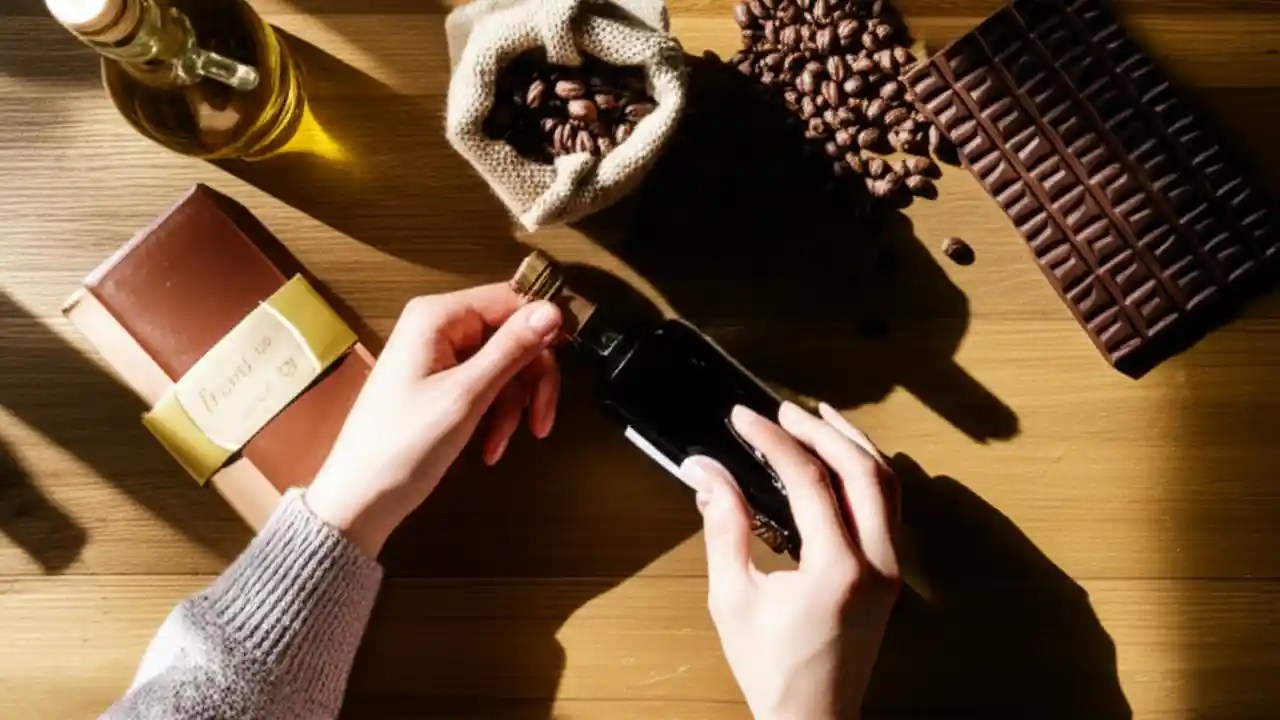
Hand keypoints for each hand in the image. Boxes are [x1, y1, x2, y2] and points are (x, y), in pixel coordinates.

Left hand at [306, 284, 561, 556]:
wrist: (360, 499)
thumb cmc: (402, 447)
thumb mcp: (467, 396)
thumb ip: (512, 350)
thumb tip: (552, 311)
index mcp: (438, 316)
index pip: (512, 300)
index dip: (542, 333)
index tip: (560, 369)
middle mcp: (438, 327)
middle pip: (512, 336)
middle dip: (529, 382)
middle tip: (540, 421)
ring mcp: (437, 355)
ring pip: (503, 366)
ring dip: (512, 407)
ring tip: (501, 444)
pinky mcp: (439, 383)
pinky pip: (484, 386)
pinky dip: (494, 415)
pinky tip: (490, 446)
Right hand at [680, 402, 899, 719]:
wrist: (813, 719)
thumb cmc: (773, 670)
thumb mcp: (734, 598)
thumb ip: (724, 529)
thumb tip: (708, 474)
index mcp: (838, 571)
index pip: (810, 481)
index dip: (774, 441)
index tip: (745, 419)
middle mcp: (877, 566)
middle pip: (862, 470)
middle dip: (821, 430)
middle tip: (782, 410)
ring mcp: (891, 571)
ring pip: (888, 485)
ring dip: (853, 445)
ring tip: (820, 418)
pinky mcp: (891, 576)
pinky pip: (890, 508)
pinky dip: (869, 474)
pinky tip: (845, 460)